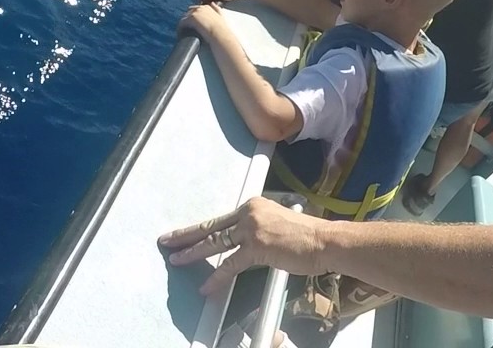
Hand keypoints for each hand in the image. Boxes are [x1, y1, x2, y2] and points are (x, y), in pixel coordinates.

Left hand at [158, 197, 331, 295]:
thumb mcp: (278, 222)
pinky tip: (206, 286)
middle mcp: (249, 212)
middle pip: (211, 226)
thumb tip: (247, 242)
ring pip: (215, 243)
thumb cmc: (307, 236)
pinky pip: (230, 264)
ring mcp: (252, 229)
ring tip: (176, 260)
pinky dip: (217, 277)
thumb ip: (259, 228)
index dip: (201, 228)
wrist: (325, 241)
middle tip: (167, 240)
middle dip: (186, 235)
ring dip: (193, 253)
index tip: (186, 232)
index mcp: (253, 205)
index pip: (221, 219)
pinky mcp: (257, 247)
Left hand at [178, 2, 226, 38]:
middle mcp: (200, 8)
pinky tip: (181, 35)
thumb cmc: (222, 29)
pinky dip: (180, 29)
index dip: (194, 18)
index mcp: (207, 7)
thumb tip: (213, 3)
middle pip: (189, 13)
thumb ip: (217, 9)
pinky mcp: (190, 19)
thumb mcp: (221, 16)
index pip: (196, 10)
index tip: (194, 25)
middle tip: (188, 30)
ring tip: (184, 34)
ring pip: (185, 18)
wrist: (219, 34)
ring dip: (184, 26)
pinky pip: (182, 24)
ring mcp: (195, 13)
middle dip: (188, 21)